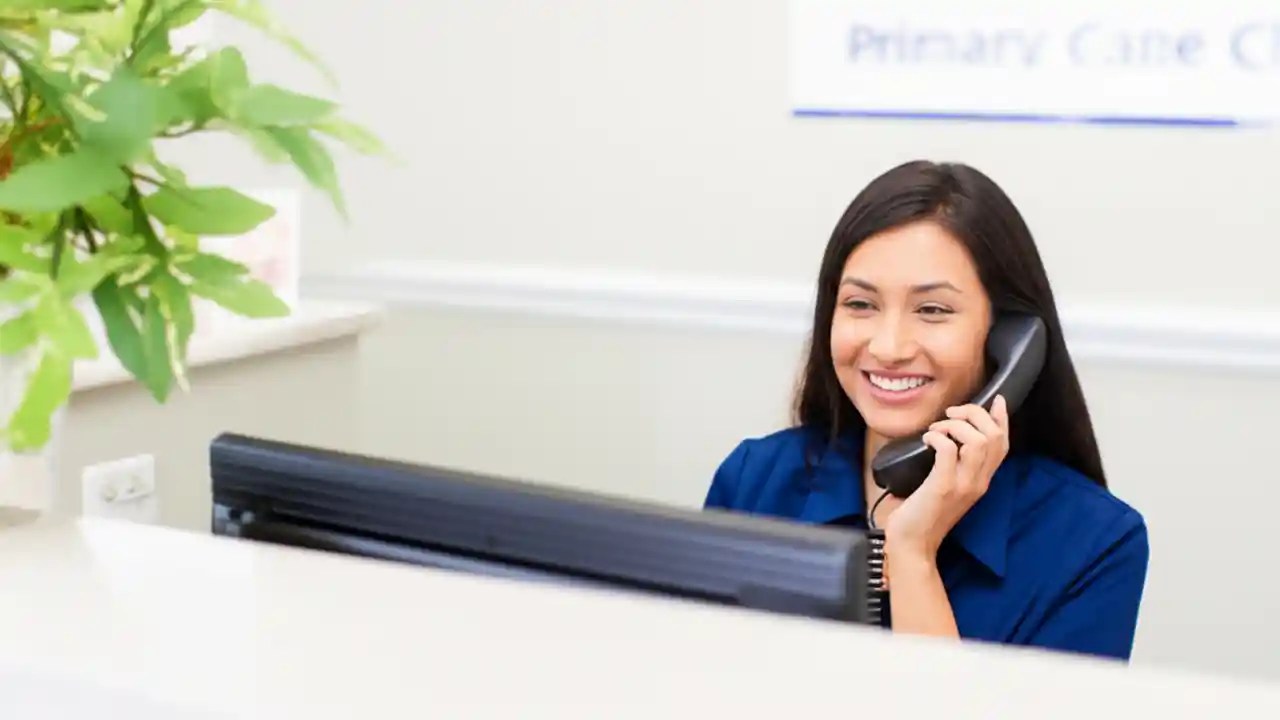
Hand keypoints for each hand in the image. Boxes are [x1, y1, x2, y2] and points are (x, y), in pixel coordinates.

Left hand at [883, 395, 1010, 561]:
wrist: (913, 543)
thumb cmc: (923, 512)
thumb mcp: (947, 485)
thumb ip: (954, 465)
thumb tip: (946, 436)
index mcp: (982, 480)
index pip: (1003, 445)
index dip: (1002, 419)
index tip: (995, 400)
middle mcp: (978, 482)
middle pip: (994, 436)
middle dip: (974, 414)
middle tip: (950, 414)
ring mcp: (963, 485)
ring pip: (978, 441)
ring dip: (955, 425)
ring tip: (937, 428)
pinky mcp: (942, 487)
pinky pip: (949, 450)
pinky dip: (937, 437)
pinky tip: (926, 439)